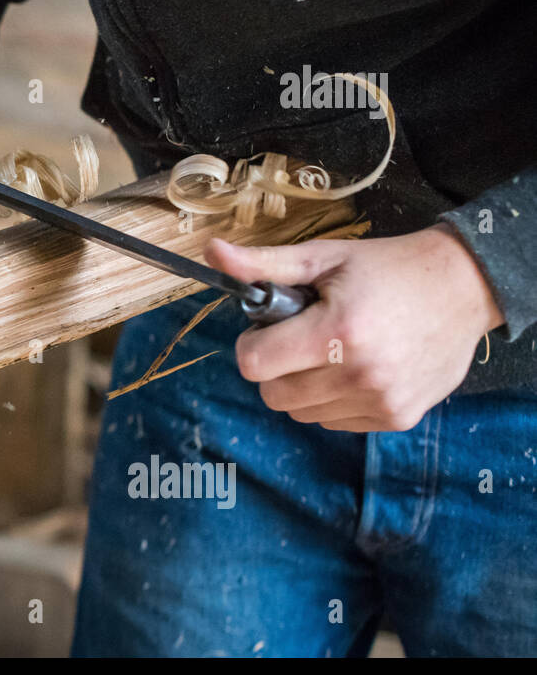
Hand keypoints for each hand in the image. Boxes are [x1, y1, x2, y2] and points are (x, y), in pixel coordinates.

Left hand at [204, 226, 504, 431]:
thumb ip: (263, 264)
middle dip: (276, 367)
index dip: (252, 345)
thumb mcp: (323, 258)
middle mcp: (361, 374)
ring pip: (302, 413)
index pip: (254, 365)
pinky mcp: (397, 417)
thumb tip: (211, 253)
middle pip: (274, 395)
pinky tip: (356, 369)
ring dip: (303, 387)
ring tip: (332, 351)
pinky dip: (333, 400)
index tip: (269, 329)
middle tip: (302, 338)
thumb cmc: (386, 268)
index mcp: (338, 331)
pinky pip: (335, 422)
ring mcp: (381, 400)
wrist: (464, 287)